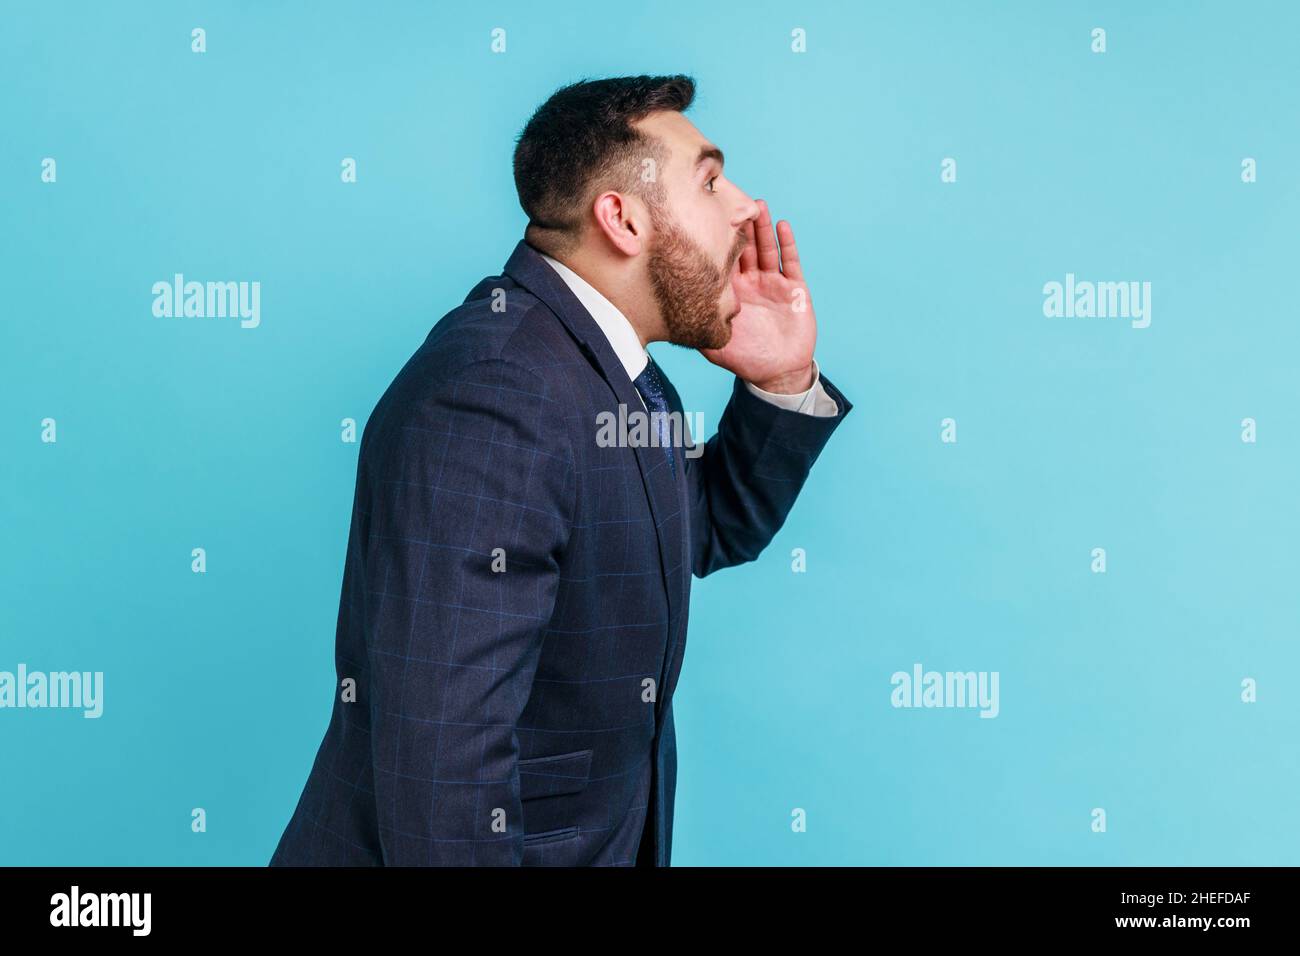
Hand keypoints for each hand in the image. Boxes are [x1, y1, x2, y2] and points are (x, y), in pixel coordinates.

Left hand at [699, 199, 817, 392]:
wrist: (778, 372)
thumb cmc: (745, 358)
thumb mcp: (714, 344)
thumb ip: (695, 329)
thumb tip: (665, 320)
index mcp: (732, 291)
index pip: (722, 260)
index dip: (716, 240)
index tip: (705, 218)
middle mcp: (751, 281)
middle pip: (744, 247)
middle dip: (739, 226)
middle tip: (730, 201)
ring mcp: (773, 282)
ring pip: (766, 248)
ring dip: (762, 227)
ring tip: (756, 205)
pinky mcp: (794, 287)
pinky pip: (791, 261)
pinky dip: (787, 243)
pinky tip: (781, 225)